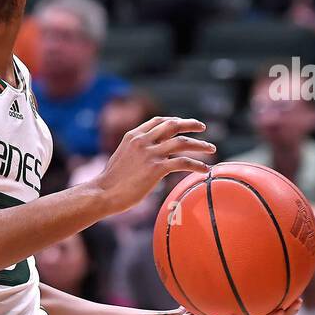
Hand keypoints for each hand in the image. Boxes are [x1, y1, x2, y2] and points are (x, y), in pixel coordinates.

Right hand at [88, 117, 213, 215]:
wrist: (102, 193)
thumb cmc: (111, 181)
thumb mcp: (121, 157)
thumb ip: (136, 151)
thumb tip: (150, 156)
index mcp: (133, 135)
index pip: (159, 121)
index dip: (175, 121)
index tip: (185, 124)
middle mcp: (142, 140)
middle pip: (173, 125)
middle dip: (191, 125)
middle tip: (203, 128)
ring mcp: (150, 153)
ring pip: (182, 142)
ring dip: (200, 145)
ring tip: (212, 149)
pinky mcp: (156, 169)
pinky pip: (183, 162)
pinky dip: (197, 165)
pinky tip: (205, 169)